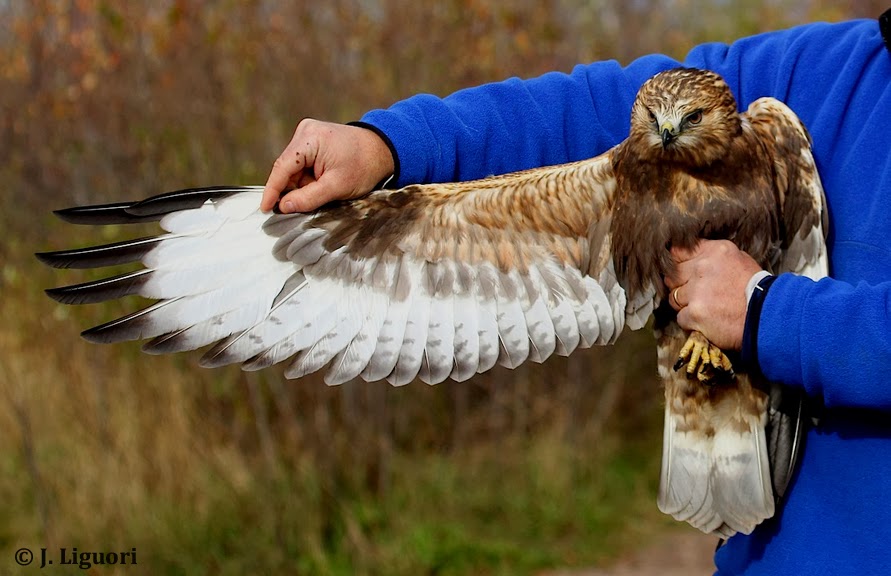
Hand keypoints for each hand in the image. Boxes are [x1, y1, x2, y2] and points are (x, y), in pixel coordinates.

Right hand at [261, 119, 394, 212]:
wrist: (383, 150)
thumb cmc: (364, 165)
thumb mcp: (337, 187)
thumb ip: (308, 198)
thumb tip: (283, 207)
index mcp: (310, 138)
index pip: (282, 167)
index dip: (272, 190)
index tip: (265, 209)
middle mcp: (305, 132)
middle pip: (287, 169)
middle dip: (295, 189)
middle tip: (310, 203)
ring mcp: (307, 134)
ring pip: (294, 169)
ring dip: (304, 185)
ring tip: (326, 188)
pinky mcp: (312, 141)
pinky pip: (302, 165)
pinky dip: (309, 179)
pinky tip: (324, 182)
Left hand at [664, 240, 762, 349]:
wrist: (768, 317)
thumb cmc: (756, 289)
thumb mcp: (739, 259)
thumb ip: (714, 256)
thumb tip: (693, 257)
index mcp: (715, 251)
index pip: (678, 251)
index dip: (677, 263)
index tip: (680, 271)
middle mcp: (703, 268)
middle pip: (673, 276)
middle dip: (680, 285)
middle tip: (696, 294)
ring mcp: (697, 291)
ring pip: (674, 297)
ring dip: (685, 305)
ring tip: (705, 308)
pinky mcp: (695, 313)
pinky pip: (680, 317)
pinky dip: (690, 321)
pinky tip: (706, 321)